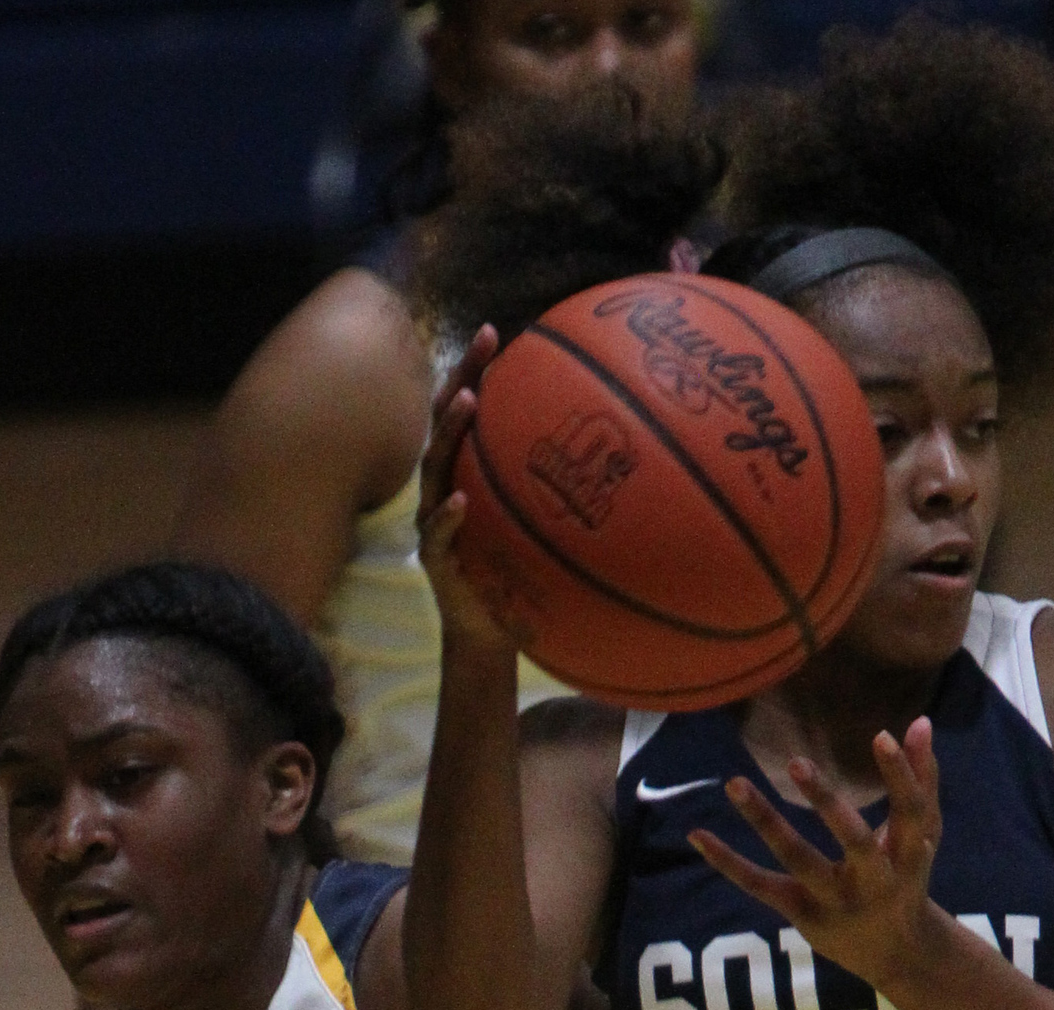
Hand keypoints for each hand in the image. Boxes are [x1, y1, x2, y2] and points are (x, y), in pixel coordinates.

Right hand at [417, 324, 526, 655]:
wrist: (490, 631)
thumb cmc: (518, 573)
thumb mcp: (540, 527)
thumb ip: (557, 493)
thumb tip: (619, 459)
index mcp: (468, 474)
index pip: (465, 411)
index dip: (473, 371)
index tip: (496, 333)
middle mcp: (444, 488)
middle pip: (443, 425)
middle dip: (459, 380)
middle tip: (482, 347)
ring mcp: (434, 522)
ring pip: (434, 469)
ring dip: (449, 433)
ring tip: (467, 404)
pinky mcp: (435, 560)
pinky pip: (437, 534)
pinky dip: (448, 516)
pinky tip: (460, 500)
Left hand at [689, 717, 944, 996]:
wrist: (897, 953)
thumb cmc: (907, 875)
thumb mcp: (924, 832)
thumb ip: (922, 777)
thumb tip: (919, 720)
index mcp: (910, 853)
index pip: (911, 811)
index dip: (901, 775)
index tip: (882, 734)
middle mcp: (875, 880)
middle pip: (855, 842)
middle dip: (828, 803)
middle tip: (797, 762)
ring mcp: (836, 899)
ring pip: (798, 860)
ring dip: (766, 822)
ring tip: (734, 783)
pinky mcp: (802, 914)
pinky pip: (761, 885)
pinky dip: (728, 862)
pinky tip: (697, 834)